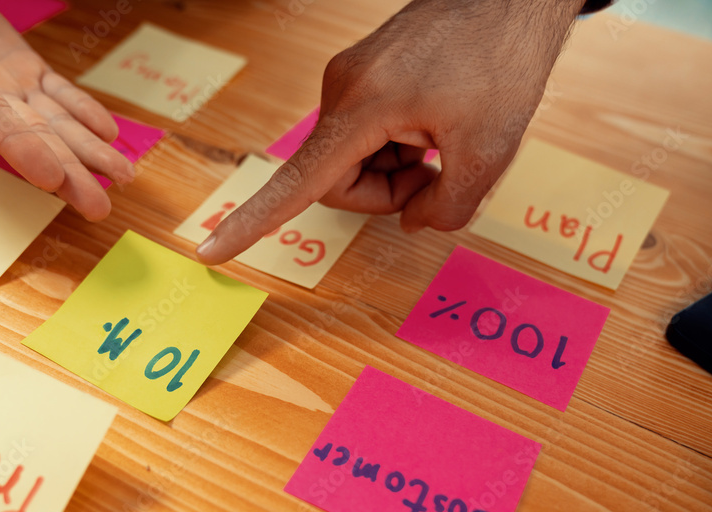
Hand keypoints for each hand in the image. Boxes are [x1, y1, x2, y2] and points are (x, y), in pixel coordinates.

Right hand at [0, 0, 133, 219]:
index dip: (18, 147)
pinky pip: (56, 92)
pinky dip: (84, 111)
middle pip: (28, 137)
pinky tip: (110, 134)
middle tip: (98, 206)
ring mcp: (1, 81)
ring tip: (123, 177)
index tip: (50, 176)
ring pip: (51, 121)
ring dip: (88, 152)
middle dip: (66, 172)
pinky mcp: (18, 65)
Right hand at [195, 0, 584, 264]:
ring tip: (442, 145)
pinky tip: (436, 129)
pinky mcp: (366, 73)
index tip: (210, 251)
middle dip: (383, 193)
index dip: (250, 224)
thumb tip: (412, 222)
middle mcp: (341, 91)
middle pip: (336, 180)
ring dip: (395, 168)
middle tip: (436, 179)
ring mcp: (351, 78)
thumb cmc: (501, 60)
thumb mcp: (489, 151)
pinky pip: (366, 131)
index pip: (296, 183)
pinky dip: (397, 145)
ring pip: (353, 158)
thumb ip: (447, 207)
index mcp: (361, 109)